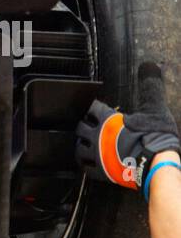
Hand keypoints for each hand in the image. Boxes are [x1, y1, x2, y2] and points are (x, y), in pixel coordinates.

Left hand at [76, 63, 180, 188]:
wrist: (157, 162)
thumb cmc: (156, 136)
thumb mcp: (154, 107)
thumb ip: (149, 87)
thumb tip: (149, 66)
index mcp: (107, 120)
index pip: (93, 109)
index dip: (93, 108)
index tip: (94, 109)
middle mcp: (98, 136)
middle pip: (81, 128)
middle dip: (84, 125)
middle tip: (87, 125)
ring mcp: (97, 154)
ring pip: (79, 149)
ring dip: (81, 145)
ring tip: (83, 144)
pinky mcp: (101, 171)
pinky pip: (86, 168)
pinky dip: (85, 164)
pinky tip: (87, 163)